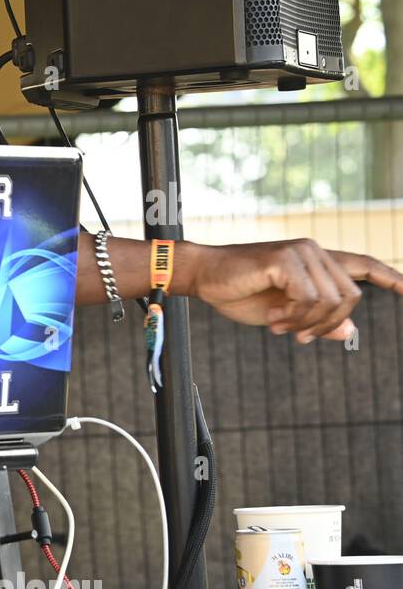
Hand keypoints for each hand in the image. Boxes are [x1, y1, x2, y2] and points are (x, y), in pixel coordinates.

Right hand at [183, 238, 402, 342]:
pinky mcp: (285, 259)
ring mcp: (301, 252)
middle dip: (326, 325)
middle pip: (350, 297)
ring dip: (304, 323)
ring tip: (279, 326)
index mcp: (317, 260)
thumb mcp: (283, 313)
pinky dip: (292, 317)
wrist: (204, 277)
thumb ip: (316, 319)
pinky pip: (307, 299)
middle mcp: (315, 251)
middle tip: (297, 337)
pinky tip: (273, 318)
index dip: (392, 278)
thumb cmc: (239, 292)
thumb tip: (349, 330)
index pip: (364, 265)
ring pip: (330, 301)